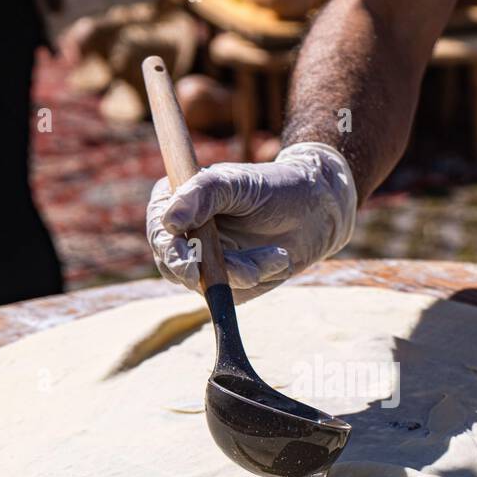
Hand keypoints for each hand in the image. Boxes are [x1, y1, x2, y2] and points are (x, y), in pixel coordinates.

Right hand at [146, 142, 356, 301]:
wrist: (317, 211)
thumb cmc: (276, 187)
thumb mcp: (239, 182)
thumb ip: (204, 193)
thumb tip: (169, 222)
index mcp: (181, 202)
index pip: (159, 230)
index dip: (169, 250)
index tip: (190, 264)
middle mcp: (188, 235)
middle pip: (173, 266)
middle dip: (207, 273)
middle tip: (244, 272)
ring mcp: (207, 262)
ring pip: (207, 283)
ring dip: (245, 270)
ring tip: (278, 253)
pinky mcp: (230, 284)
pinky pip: (234, 293)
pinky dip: (259, 275)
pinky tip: (279, 258)